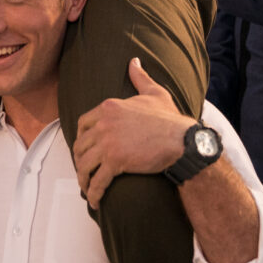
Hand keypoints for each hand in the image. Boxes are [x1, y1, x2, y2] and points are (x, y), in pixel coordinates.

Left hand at [72, 58, 193, 209]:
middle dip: (80, 161)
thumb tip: (134, 61)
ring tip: (87, 189)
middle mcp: (104, 124)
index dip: (81, 139)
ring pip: (84, 165)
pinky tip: (94, 201)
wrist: (182, 140)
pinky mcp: (115, 162)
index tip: (85, 149)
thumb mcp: (154, 93)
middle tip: (85, 171)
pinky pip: (97, 181)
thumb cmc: (170, 119)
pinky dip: (93, 193)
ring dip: (83, 180)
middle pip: (80, 146)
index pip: (82, 124)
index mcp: (108, 107)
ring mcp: (108, 143)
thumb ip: (140, 77)